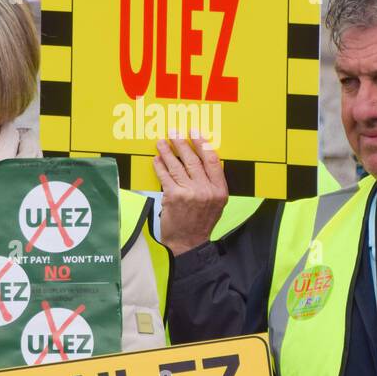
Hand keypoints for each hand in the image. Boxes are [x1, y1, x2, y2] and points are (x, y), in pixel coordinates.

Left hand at [154, 131, 227, 256]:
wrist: (188, 242)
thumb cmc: (201, 222)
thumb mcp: (216, 204)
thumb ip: (212, 183)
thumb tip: (202, 159)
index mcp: (220, 190)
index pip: (212, 160)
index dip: (203, 144)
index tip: (195, 134)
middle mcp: (206, 190)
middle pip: (193, 160)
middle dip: (182, 144)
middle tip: (175, 133)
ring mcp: (190, 193)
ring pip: (177, 166)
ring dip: (168, 152)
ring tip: (161, 143)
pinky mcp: (174, 197)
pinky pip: (165, 176)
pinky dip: (160, 166)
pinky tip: (157, 159)